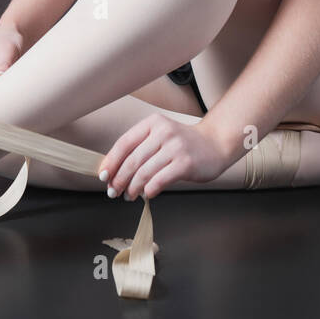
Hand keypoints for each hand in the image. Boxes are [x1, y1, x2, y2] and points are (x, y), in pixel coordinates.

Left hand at [98, 114, 229, 200]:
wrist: (215, 144)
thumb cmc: (184, 144)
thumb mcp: (161, 136)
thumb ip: (141, 148)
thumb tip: (115, 169)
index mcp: (153, 123)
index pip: (124, 143)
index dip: (111, 161)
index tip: (103, 175)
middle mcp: (163, 132)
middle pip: (132, 160)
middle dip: (119, 179)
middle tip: (113, 191)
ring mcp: (175, 147)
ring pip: (144, 172)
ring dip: (132, 188)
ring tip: (128, 196)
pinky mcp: (185, 163)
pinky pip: (159, 181)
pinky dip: (149, 190)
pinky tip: (147, 194)